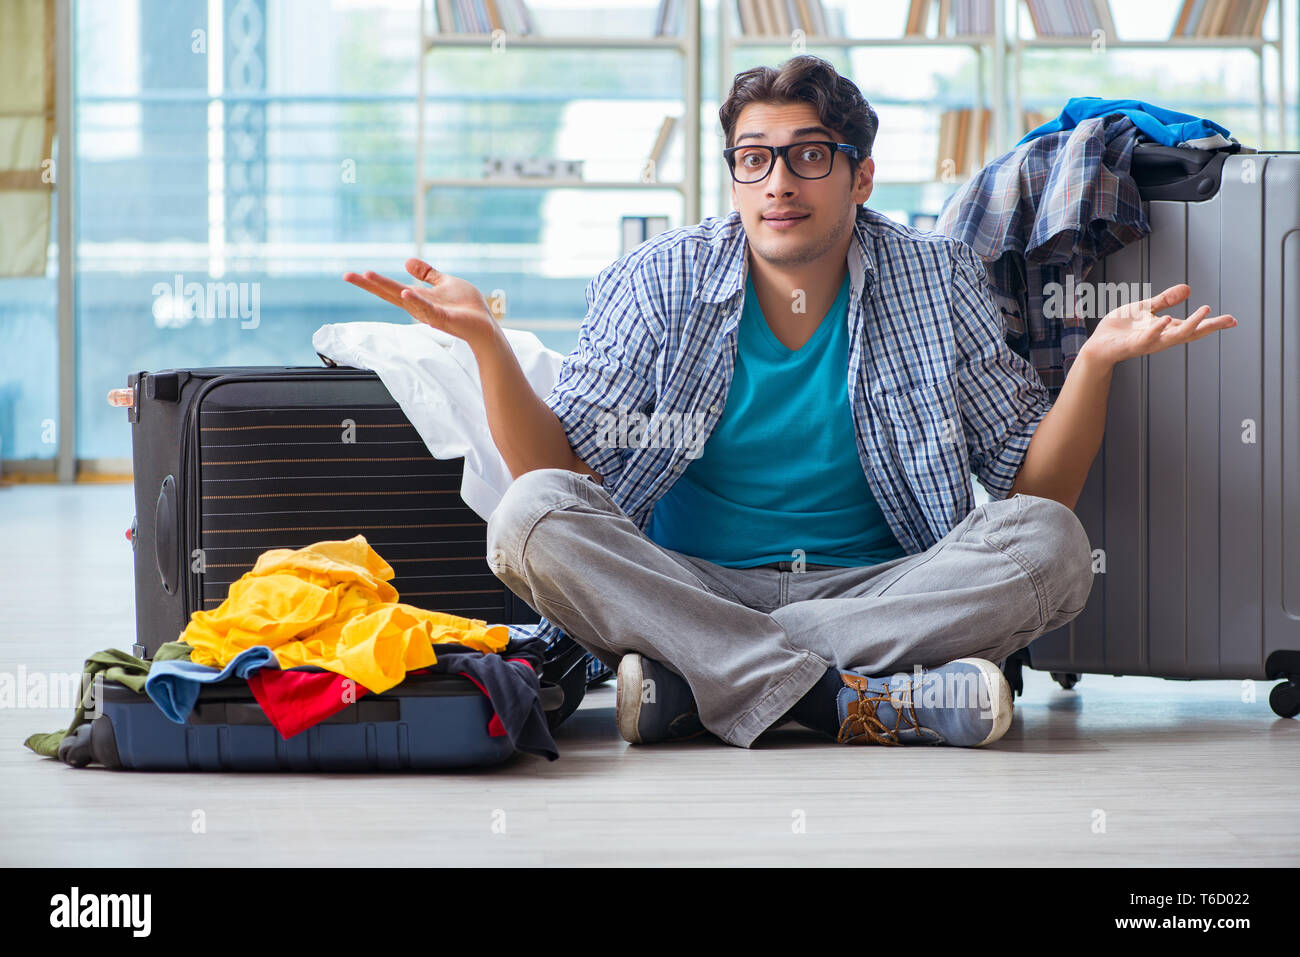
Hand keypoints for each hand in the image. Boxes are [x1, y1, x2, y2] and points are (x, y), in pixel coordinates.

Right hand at [343, 258, 498, 349]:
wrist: (485, 326)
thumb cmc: (467, 307)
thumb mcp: (445, 282)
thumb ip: (427, 274)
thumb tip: (406, 261)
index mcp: (419, 297)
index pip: (390, 288)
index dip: (372, 281)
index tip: (351, 274)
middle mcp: (419, 306)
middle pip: (390, 293)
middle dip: (369, 285)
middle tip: (347, 275)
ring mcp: (430, 313)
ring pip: (405, 300)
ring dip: (387, 287)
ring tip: (368, 275)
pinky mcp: (443, 319)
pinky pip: (428, 309)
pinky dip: (416, 301)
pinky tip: (405, 292)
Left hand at [1079, 283, 1236, 368]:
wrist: (1098, 343)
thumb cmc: (1121, 329)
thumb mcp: (1145, 308)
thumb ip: (1165, 300)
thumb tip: (1188, 289)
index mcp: (1166, 329)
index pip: (1194, 327)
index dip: (1213, 324)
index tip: (1233, 321)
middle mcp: (1161, 338)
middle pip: (1190, 333)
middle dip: (1209, 326)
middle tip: (1228, 320)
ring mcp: (1147, 343)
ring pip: (1173, 337)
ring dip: (1190, 325)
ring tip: (1205, 312)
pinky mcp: (1131, 345)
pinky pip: (1147, 338)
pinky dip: (1157, 329)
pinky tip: (1167, 319)